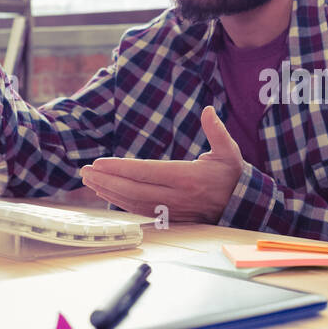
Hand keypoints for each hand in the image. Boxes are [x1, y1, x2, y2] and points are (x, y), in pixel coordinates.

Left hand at [80, 106, 244, 221]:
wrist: (242, 205)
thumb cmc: (232, 175)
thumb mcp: (229, 151)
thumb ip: (217, 131)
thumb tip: (208, 111)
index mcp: (187, 178)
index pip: (146, 172)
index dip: (120, 169)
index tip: (100, 163)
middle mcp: (177, 196)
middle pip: (134, 190)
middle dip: (107, 181)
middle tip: (84, 172)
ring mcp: (172, 209)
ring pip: (134, 203)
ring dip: (109, 192)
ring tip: (90, 182)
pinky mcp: (171, 217)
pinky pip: (140, 211)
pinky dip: (121, 203)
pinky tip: (108, 194)